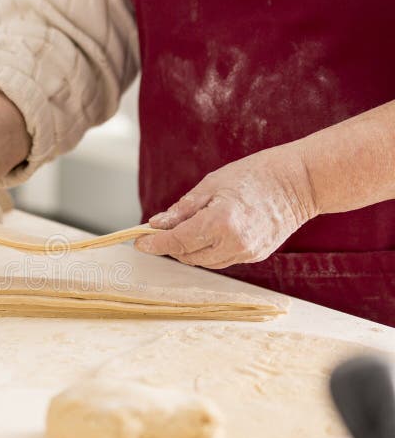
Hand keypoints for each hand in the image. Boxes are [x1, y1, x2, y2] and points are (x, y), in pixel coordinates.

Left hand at [134, 144, 318, 268]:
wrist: (299, 182)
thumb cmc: (256, 175)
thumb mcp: (211, 184)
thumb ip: (183, 208)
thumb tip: (157, 224)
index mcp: (220, 222)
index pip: (177, 241)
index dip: (154, 244)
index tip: (138, 242)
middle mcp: (233, 243)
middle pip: (187, 255)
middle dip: (170, 246)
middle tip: (159, 232)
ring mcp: (246, 253)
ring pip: (203, 262)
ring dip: (188, 250)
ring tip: (185, 230)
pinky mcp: (255, 256)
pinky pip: (221, 259)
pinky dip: (208, 251)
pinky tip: (208, 234)